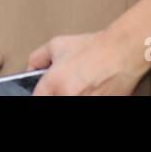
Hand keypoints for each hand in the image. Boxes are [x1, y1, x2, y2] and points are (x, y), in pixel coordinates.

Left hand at [27, 30, 149, 95]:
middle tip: (67, 85)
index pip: (36, 99)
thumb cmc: (92, 48)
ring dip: (73, 95)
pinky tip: (90, 88)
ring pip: (70, 103)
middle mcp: (68, 97)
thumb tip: (29, 71)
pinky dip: (87, 96)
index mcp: (54, 83)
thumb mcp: (56, 45)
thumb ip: (37, 59)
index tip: (44, 92)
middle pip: (53, 100)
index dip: (39, 95)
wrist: (121, 52)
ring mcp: (86, 103)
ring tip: (80, 85)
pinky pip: (87, 103)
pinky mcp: (102, 106)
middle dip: (57, 93)